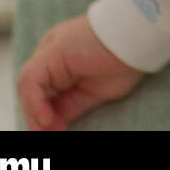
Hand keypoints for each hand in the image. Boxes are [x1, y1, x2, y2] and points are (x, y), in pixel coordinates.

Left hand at [16, 15, 145, 130]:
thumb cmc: (126, 60)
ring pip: (29, 88)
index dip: (49, 115)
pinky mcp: (49, 52)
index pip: (46, 93)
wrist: (140, 35)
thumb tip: (54, 123)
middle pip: (36, 91)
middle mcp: (54, 54)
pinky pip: (31, 82)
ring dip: (36, 115)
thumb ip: (72, 105)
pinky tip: (48, 119)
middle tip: (52, 134)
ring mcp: (50, 50)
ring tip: (49, 130)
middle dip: (40, 117)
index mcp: (66, 60)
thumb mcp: (95, 91)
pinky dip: (35, 104)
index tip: (59, 130)